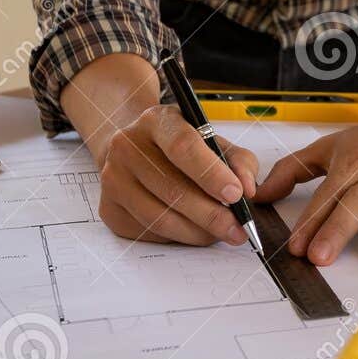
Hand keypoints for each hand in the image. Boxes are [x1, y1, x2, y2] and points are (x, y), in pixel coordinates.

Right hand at [95, 104, 259, 245]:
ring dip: (197, 232)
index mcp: (156, 121)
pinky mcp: (109, 209)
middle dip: (212, 214)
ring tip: (221, 234)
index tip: (237, 195)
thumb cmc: (181, 147)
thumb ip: (238, 161)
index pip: (182, 147)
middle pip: (172, 189)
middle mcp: (127, 146)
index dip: (211, 174)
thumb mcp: (213, 141)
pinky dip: (178, 237)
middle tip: (238, 229)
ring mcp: (113, 179)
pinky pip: (149, 232)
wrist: (134, 149)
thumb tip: (248, 190)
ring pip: (160, 217)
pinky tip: (194, 231)